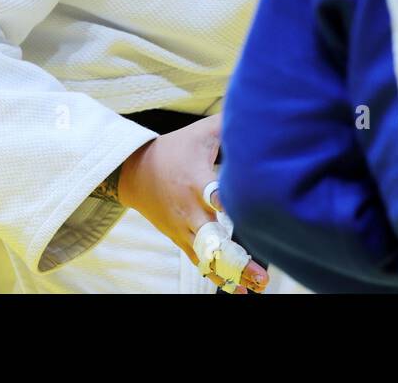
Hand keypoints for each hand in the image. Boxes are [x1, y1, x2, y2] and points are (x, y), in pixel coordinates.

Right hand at [118, 114, 268, 292]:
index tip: (253, 215)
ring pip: (208, 258)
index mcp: (196, 182)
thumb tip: (262, 107)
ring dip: (230, 274)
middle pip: (214, 238)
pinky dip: (217, 276)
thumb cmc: (175, 149)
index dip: (230, 206)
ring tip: (253, 288)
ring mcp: (185, 230)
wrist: (135, 172)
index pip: (214, 195)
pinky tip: (238, 290)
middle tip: (261, 275)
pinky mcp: (182, 240)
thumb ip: (231, 123)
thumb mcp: (201, 132)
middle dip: (237, 257)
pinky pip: (201, 263)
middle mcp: (190, 211)